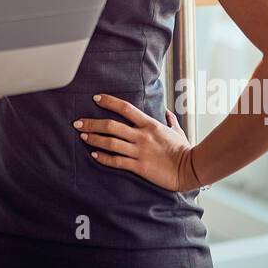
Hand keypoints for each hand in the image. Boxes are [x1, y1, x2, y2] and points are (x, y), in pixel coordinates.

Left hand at [73, 94, 200, 191]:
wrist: (190, 169)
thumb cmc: (184, 149)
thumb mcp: (177, 131)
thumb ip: (170, 120)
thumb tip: (168, 112)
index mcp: (149, 124)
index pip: (125, 108)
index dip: (109, 102)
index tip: (96, 98)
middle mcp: (141, 136)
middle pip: (111, 125)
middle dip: (92, 123)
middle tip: (78, 122)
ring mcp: (139, 151)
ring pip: (110, 143)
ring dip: (94, 138)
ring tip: (82, 136)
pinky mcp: (139, 166)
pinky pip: (117, 161)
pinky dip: (103, 158)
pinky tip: (94, 154)